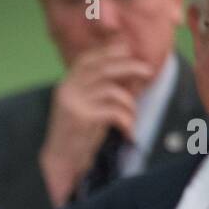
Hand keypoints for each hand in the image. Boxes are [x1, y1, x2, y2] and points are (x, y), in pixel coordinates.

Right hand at [39, 43, 152, 207]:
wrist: (60, 160)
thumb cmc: (77, 133)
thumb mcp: (85, 105)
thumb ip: (98, 88)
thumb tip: (129, 71)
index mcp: (67, 84)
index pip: (88, 59)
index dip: (109, 51)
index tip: (128, 49)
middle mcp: (68, 90)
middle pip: (104, 69)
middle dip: (129, 67)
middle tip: (148, 71)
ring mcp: (74, 103)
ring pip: (113, 90)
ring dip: (130, 103)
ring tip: (132, 117)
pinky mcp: (83, 118)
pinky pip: (115, 111)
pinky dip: (127, 121)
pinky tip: (128, 132)